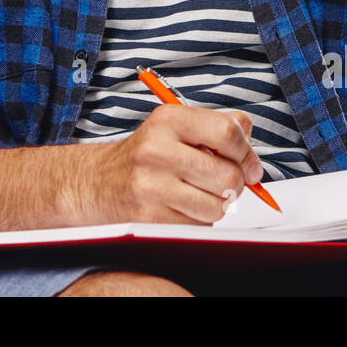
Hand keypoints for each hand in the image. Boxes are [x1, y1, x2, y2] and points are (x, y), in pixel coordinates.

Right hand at [94, 103, 263, 224]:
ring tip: (196, 193)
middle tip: (220, 181)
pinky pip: (198, 226)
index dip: (247, 153)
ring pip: (218, 206)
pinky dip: (198, 220)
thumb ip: (218, 125)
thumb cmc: (144, 154)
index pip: (227, 133)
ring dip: (215, 204)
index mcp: (168, 120)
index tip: (249, 164)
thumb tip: (251, 145)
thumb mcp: (175, 126)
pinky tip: (180, 207)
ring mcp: (152, 187)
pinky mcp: (150, 218)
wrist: (96, 183)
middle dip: (234, 182)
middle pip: (228, 175)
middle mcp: (157, 151)